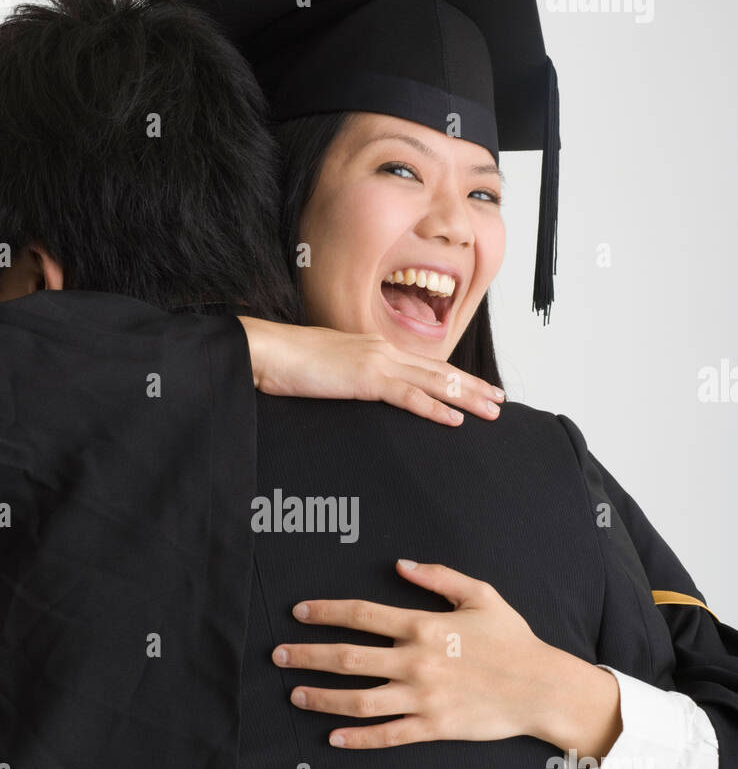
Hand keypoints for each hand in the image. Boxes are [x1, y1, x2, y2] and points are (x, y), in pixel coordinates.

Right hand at [238, 316, 503, 425]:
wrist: (268, 351)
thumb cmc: (290, 363)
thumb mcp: (330, 370)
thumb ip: (353, 377)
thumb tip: (364, 390)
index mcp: (376, 348)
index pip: (425, 365)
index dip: (456, 377)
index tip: (478, 388)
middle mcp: (383, 350)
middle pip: (439, 371)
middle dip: (473, 386)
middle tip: (500, 401)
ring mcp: (377, 363)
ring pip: (433, 382)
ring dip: (466, 397)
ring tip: (491, 411)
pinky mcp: (365, 379)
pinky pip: (408, 396)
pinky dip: (434, 408)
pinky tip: (454, 420)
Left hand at [271, 559, 547, 747]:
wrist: (541, 686)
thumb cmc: (512, 639)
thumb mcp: (480, 595)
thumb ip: (438, 577)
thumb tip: (400, 564)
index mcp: (423, 626)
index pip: (361, 615)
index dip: (325, 612)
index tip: (298, 613)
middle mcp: (416, 661)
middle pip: (348, 658)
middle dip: (307, 656)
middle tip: (278, 655)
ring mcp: (422, 697)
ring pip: (358, 700)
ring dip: (321, 697)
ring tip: (294, 694)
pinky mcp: (433, 727)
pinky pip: (387, 734)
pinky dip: (357, 737)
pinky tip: (332, 737)